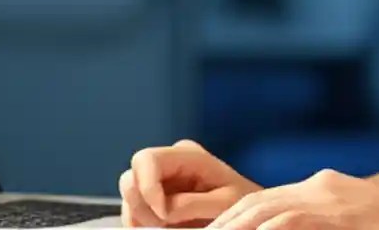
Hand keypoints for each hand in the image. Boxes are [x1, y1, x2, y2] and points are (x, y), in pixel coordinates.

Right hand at [119, 139, 261, 227]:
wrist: (249, 211)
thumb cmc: (243, 202)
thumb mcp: (225, 202)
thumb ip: (193, 203)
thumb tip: (163, 208)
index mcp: (188, 154)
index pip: (147, 159)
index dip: (147, 187)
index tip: (163, 215)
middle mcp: (169, 162)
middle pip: (131, 177)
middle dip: (141, 205)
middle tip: (162, 226)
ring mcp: (159, 179)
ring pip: (129, 195)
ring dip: (140, 217)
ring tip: (167, 228)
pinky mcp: (154, 196)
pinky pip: (134, 209)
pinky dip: (140, 222)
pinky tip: (161, 229)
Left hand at [206, 168, 378, 229]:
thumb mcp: (352, 226)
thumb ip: (319, 228)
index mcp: (322, 189)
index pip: (262, 201)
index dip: (230, 220)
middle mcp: (322, 186)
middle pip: (255, 202)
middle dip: (222, 224)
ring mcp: (333, 196)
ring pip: (265, 208)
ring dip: (232, 227)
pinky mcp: (343, 212)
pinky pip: (293, 220)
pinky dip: (266, 229)